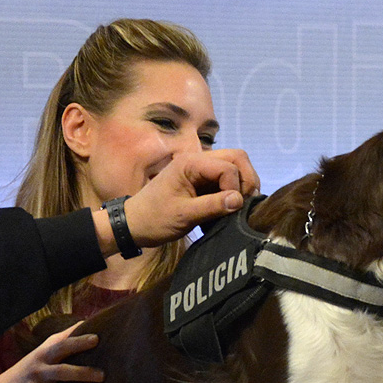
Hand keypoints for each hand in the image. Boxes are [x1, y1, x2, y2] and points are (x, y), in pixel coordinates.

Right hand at [0, 324, 103, 382]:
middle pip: (62, 371)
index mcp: (42, 357)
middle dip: (82, 372)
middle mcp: (39, 373)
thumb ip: (61, 339)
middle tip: (102, 374)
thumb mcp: (40, 352)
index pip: (61, 347)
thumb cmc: (29, 370)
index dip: (78, 342)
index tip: (96, 339)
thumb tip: (84, 322)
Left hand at [121, 149, 261, 247]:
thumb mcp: (183, 215)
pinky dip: (235, 190)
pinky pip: (228, 178)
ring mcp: (202, 169)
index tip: (231, 209)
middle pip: (237, 158)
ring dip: (243, 184)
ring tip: (240, 206)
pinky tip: (232, 206)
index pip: (228, 166)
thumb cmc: (154, 219)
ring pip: (235, 166)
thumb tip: (239, 200)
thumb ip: (212, 206)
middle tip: (245, 203)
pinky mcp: (204, 181)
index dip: (235, 187)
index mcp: (190, 163)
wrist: (135, 224)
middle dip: (247, 179)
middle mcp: (198, 160)